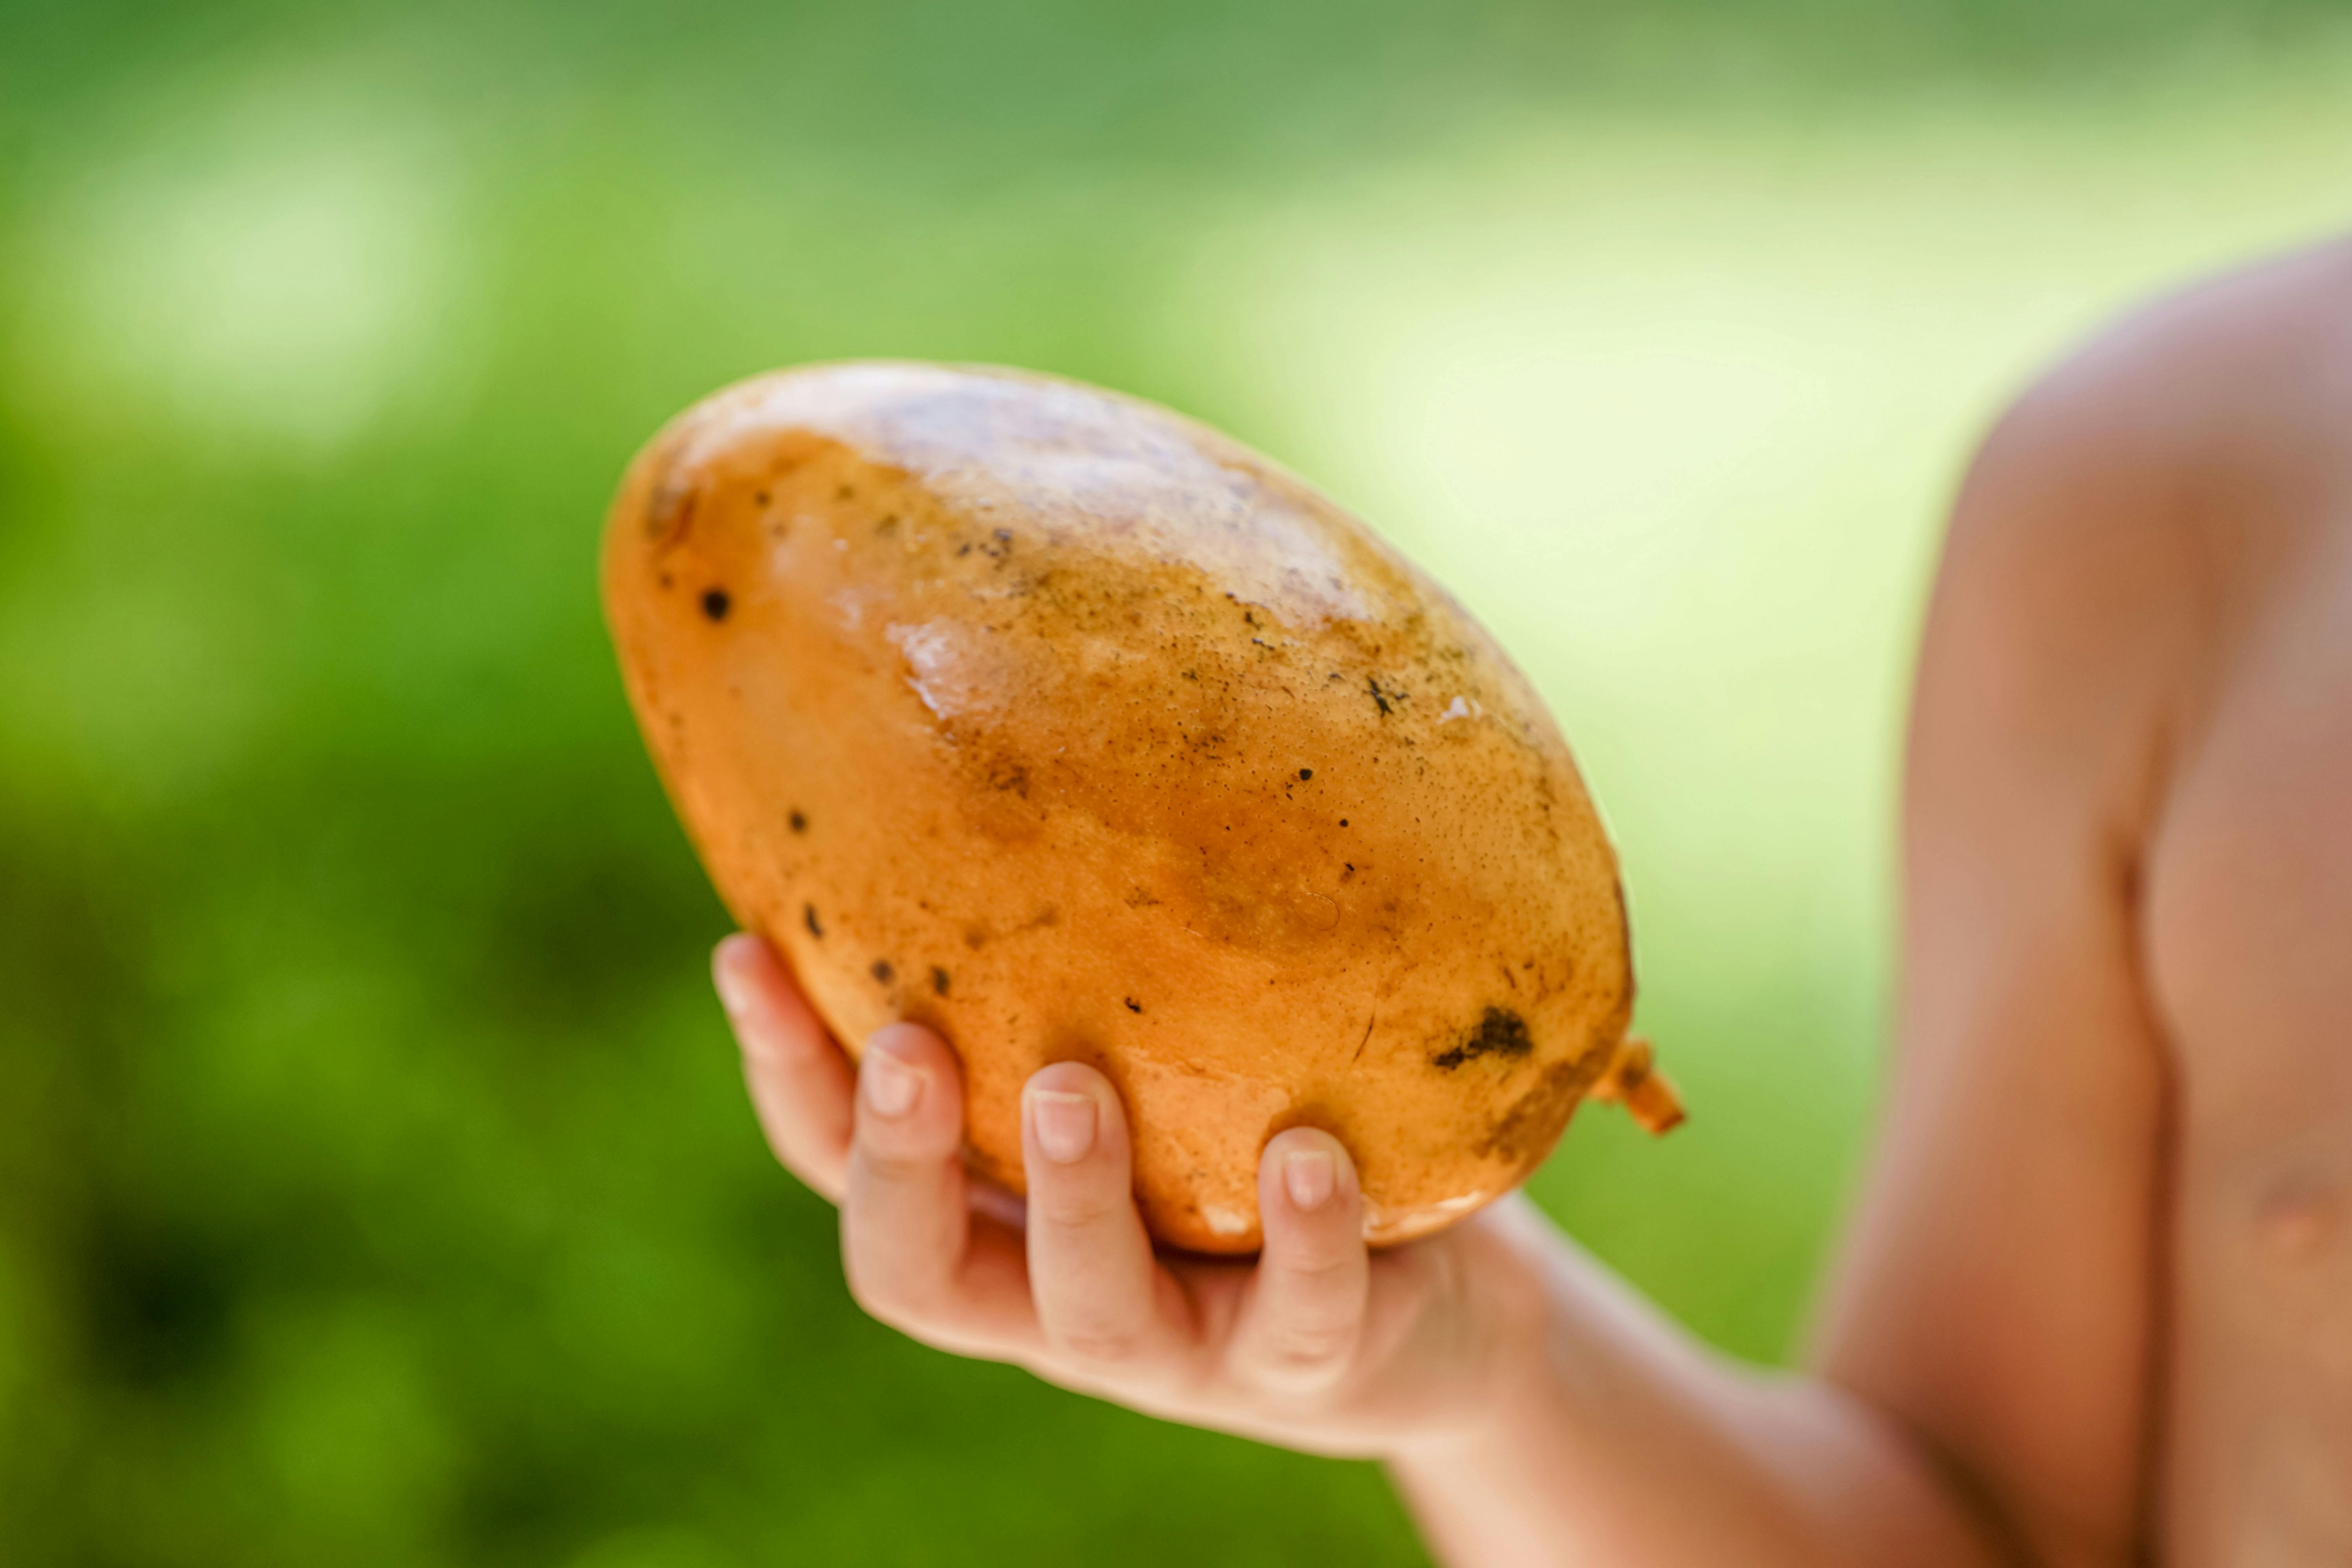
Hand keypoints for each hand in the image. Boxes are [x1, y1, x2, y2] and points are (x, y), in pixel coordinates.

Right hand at [711, 932, 1545, 1457]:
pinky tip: (1311, 1151)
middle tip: (908, 1045)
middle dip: (898, 1161)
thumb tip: (1035, 702)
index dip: (785, 1072)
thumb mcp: (1162, 1037)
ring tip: (1072, 1085)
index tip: (745, 948)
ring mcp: (1177, 1352)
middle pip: (914, 1270)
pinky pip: (1302, 1316)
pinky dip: (1303, 1234)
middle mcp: (1050, 1297)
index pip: (839, 1161)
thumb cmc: (1254, 1126)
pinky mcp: (1309, 1367)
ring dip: (1071, 1198)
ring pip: (1087, 1311)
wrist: (1430, 1299)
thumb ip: (1091, 946)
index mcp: (988, 1216)